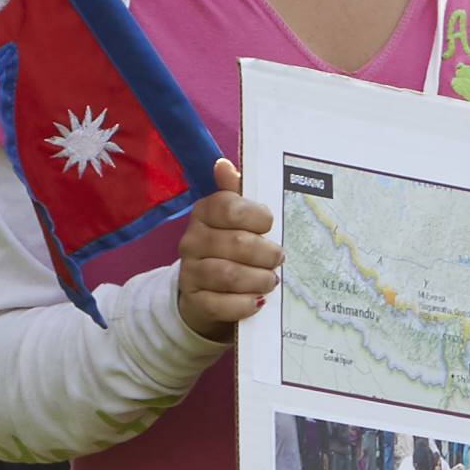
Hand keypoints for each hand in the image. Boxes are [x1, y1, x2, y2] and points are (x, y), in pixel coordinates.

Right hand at [174, 160, 280, 339]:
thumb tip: (223, 165)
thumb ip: (235, 192)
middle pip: (237, 243)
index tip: (270, 225)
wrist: (205, 291)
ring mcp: (191, 272)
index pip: (230, 208)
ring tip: (271, 280)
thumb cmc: (229, 247)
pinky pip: (221, 304)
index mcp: (204, 213)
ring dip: (259, 279)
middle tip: (278, 258)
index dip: (257, 217)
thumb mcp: (235, 218)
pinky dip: (244, 304)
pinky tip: (257, 302)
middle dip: (266, 253)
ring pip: (230, 275)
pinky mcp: (195, 301)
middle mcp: (192, 240)